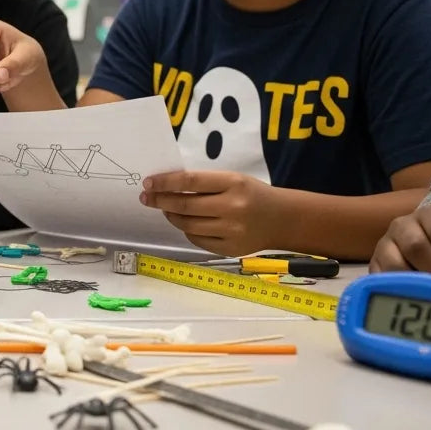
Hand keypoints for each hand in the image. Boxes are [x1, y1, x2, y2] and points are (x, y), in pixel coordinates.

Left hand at [140, 171, 285, 255]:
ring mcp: (231, 232)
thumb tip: (167, 187)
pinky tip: (185, 223)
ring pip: (187, 225)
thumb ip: (204, 183)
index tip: (148, 183)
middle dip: (161, 201)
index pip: (190, 182)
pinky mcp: (230, 249)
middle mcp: (232, 208)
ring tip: (166, 209)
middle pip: (185, 206)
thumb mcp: (232, 180)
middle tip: (147, 197)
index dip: (165, 182)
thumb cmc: (252, 194)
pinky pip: (197, 240)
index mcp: (233, 184)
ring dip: (171, 216)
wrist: (283, 220)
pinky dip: (186, 230)